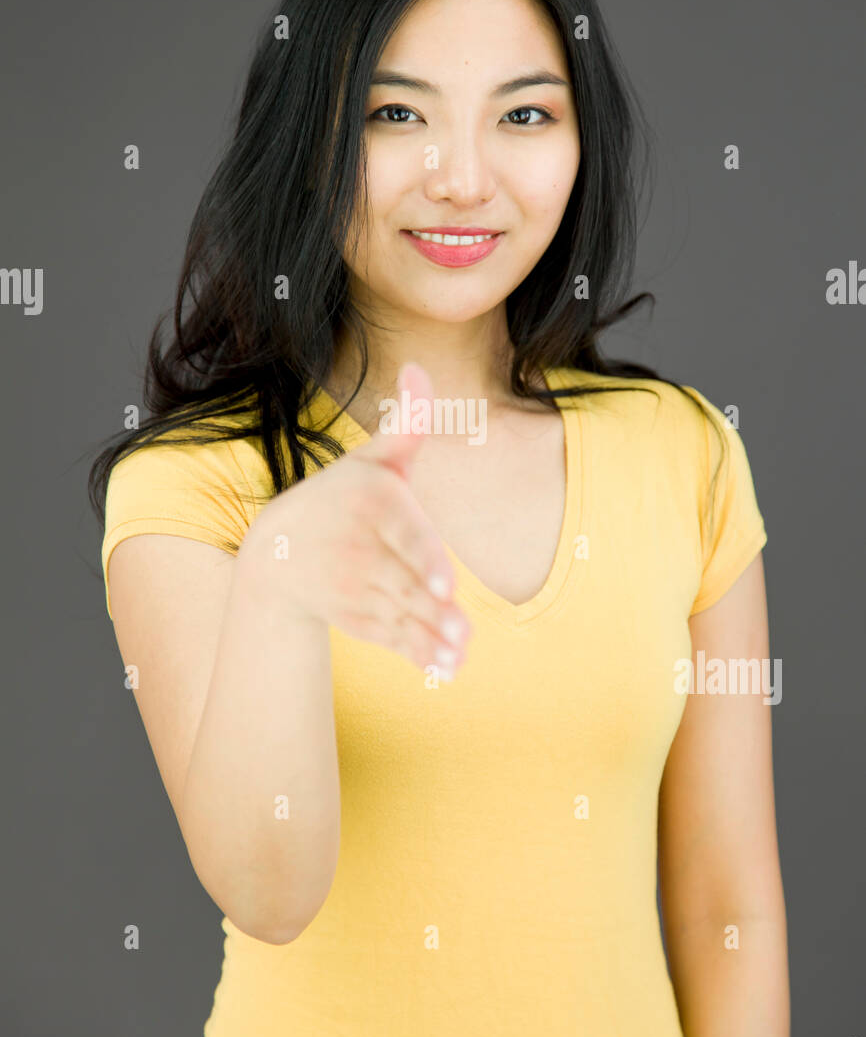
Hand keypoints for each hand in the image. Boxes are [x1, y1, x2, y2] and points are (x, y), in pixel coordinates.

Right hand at [250, 362, 471, 677]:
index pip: (401, 533)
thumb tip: (420, 367)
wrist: (277, 552)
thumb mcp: (371, 459)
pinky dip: (417, 655)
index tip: (446, 586)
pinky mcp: (352, 617)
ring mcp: (350, 586)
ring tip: (460, 653)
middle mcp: (354, 548)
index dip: (422, 560)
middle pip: (401, 581)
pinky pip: (388, 637)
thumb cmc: (341, 496)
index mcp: (366, 504)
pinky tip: (444, 669)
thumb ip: (405, 423)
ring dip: (430, 638)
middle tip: (463, 630)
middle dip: (432, 610)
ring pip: (398, 614)